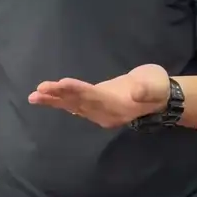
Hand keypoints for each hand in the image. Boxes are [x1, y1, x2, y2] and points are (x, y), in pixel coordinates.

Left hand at [28, 64, 170, 128]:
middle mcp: (106, 113)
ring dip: (54, 100)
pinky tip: (49, 100)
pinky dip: (61, 102)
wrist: (161, 97)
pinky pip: (76, 107)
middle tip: (38, 91)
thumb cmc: (158, 86)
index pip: (94, 97)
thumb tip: (137, 91)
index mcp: (118, 106)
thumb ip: (146, 89)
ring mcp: (101, 112)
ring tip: (34, 96)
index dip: (77, 90)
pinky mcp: (98, 107)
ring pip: (74, 106)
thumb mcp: (156, 85)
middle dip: (58, 96)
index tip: (60, 84)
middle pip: (79, 103)